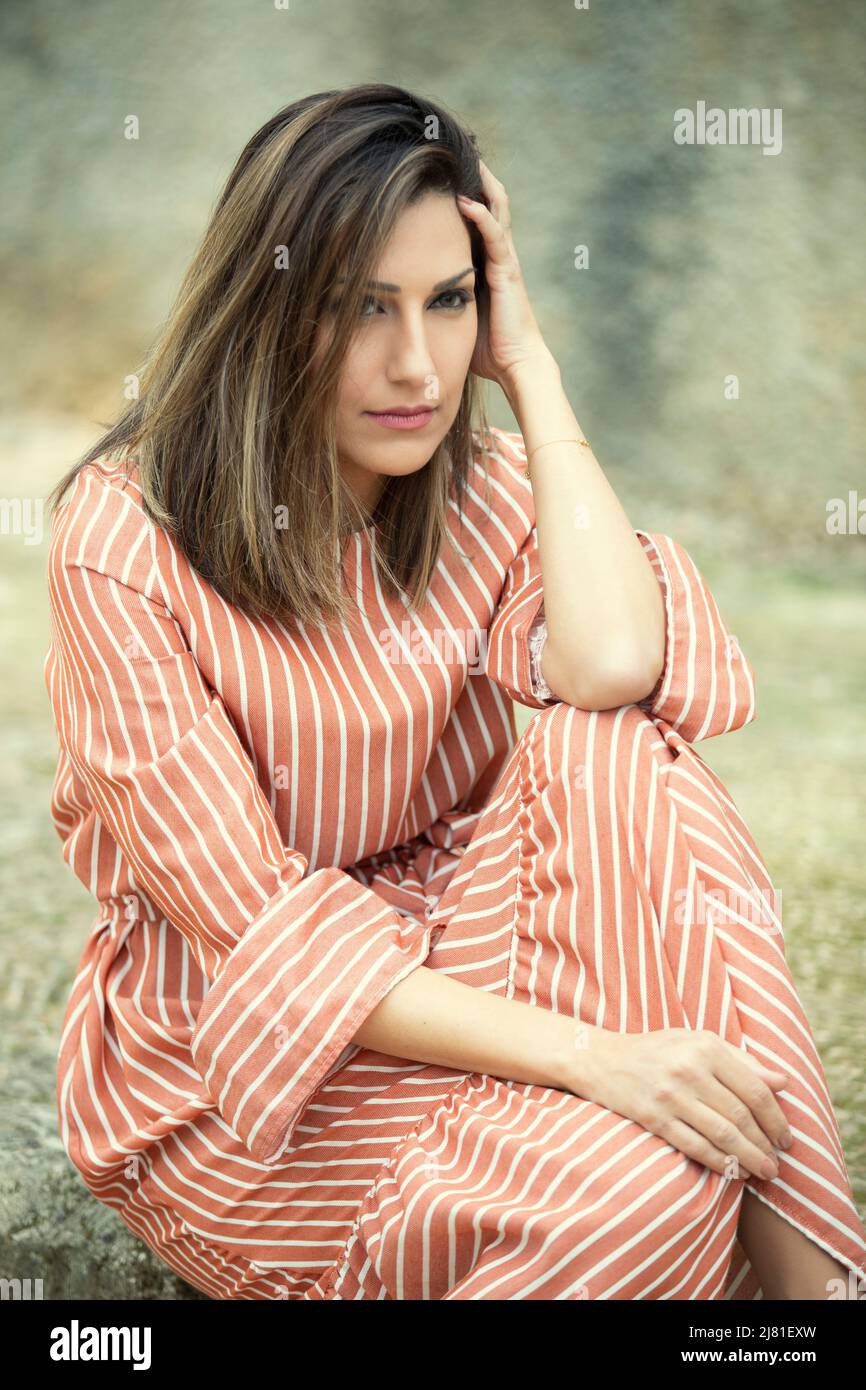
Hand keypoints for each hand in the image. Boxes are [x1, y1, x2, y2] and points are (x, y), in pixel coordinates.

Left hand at [456, 161, 553, 390]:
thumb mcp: (454, 314)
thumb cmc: (485, 347)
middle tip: (454, 147)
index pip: (477, 216)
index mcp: (487, 261)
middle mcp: (499, 254)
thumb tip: (399, 297)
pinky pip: (496, 236)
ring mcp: (506, 260)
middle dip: (475, 175)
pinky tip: (465, 200)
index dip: (464, 190)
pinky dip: (481, 216)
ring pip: (497, 209)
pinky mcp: (508, 272)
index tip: (441, 169)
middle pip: (489, 202)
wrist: (516, 365)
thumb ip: (437, 297)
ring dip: (481, 183)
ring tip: (466, 157)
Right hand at [569, 1025, 791, 1180]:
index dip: (776, 1119)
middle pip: (741, 1116)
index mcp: (706, 1047)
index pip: (755, 1089)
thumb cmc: (658, 1050)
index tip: (786, 1138)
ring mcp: (670, 1095)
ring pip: (723, 1135)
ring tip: (764, 1172)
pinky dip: (720, 1163)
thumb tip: (784, 1082)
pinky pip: (695, 1147)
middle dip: (765, 1144)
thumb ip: (742, 1061)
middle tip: (778, 1164)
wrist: (602, 1059)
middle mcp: (690, 1070)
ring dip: (749, 1159)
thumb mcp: (698, 1042)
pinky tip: (734, 1172)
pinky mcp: (654, 1118)